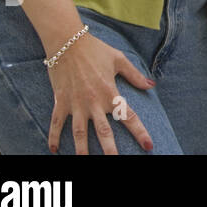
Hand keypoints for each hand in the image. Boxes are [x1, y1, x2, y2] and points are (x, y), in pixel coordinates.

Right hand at [46, 32, 156, 154]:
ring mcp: (76, 104)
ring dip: (82, 150)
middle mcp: (94, 102)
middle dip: (110, 151)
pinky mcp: (60, 102)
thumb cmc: (96, 50)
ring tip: (84, 163)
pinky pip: (56, 124)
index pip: (129, 117)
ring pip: (79, 134)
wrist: (67, 42)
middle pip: (104, 132)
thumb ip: (135, 75)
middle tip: (116, 163)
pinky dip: (54, 138)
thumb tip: (151, 85)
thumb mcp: (119, 60)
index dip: (140, 132)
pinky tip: (55, 151)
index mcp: (110, 93)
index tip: (149, 146)